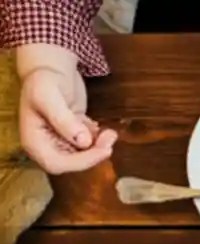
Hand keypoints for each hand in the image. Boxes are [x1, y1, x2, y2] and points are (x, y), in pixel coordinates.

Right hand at [15, 44, 116, 173]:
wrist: (51, 69)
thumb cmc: (43, 81)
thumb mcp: (49, 98)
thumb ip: (64, 121)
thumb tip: (83, 142)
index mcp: (34, 141)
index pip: (57, 164)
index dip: (80, 162)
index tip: (101, 150)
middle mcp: (46, 145)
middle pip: (73, 163)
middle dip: (94, 154)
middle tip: (110, 137)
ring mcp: (61, 141)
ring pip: (84, 155)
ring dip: (99, 147)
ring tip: (110, 132)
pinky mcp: (74, 135)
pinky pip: (89, 145)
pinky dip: (98, 139)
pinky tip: (100, 127)